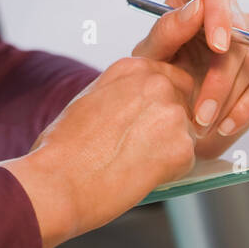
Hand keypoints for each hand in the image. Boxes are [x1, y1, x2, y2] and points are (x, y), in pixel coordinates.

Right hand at [0, 56, 197, 247]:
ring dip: (172, 148)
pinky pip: (188, 161)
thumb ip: (123, 95)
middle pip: (185, 101)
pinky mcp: (182, 147)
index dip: (162, 102)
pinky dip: (172, 172)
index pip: (170, 77)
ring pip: (189, 132)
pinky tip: (142, 176)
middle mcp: (156, 82)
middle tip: (148, 146)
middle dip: (172, 122)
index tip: (151, 120)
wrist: (59, 179)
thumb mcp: (91, 99)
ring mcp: (171, 113)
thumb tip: (143, 110)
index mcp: (132, 67)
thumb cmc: (64, 146)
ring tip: (138, 164)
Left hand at [132, 0, 248, 159]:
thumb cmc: (157, 70)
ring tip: (206, 125)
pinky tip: (226, 126)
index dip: (220, 15)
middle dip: (221, 80)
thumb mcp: (150, 54)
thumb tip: (196, 9)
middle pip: (239, 34)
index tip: (218, 47)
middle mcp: (227, 10)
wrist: (171, 102)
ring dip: (232, 98)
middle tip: (201, 114)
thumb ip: (167, 30)